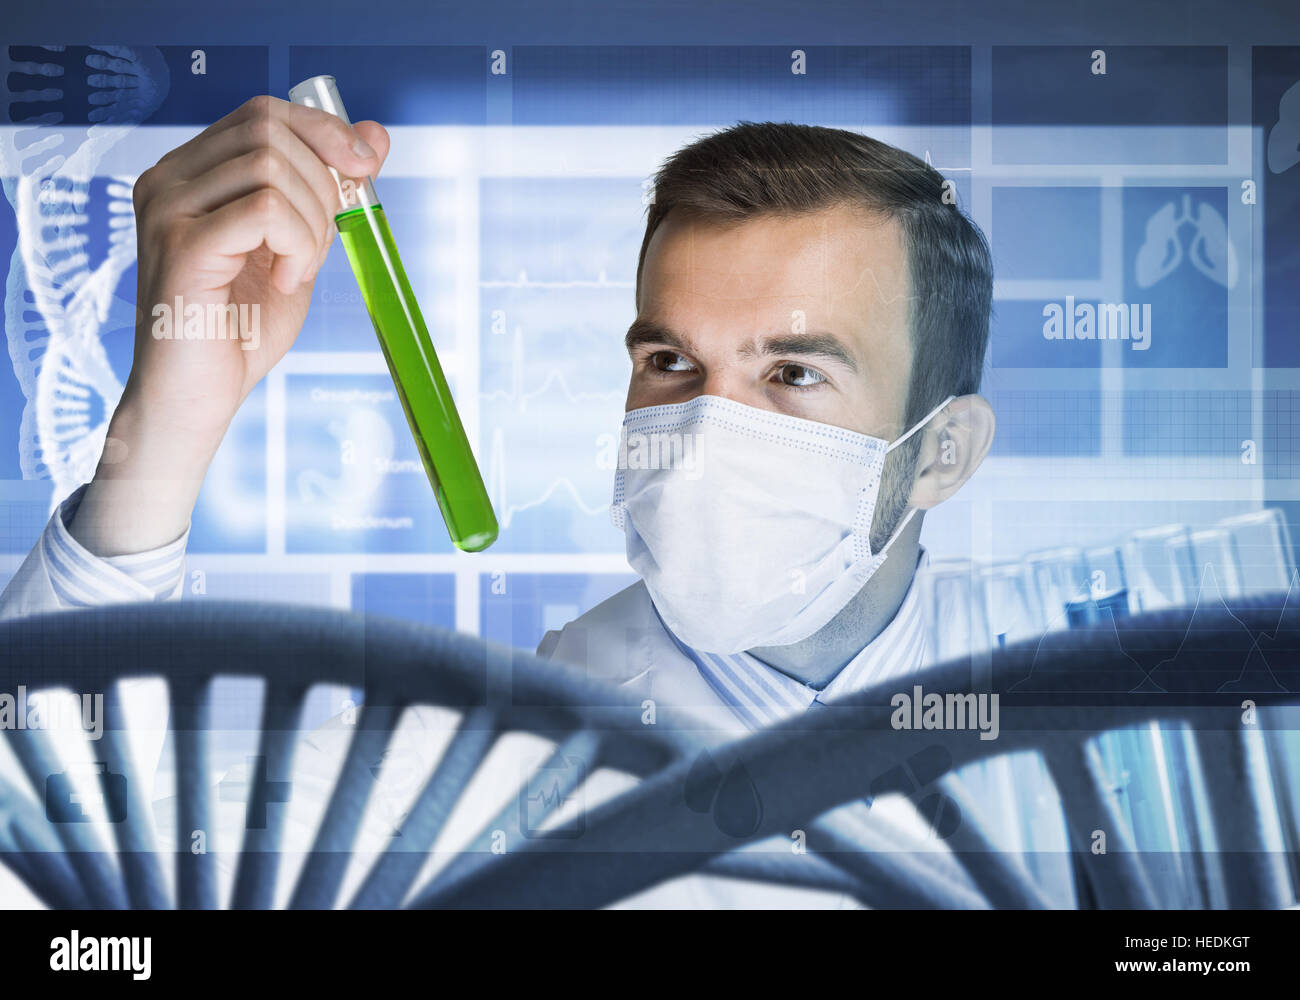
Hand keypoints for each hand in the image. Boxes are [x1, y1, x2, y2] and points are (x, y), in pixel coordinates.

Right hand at [69, 95, 389, 555]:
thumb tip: (375, 135)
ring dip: (310, 223)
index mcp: (192, 173)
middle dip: (322, 184)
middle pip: (269, 129)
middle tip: (317, 248)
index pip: (264, 113)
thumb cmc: (242, 331)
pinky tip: (281, 281)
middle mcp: (168, 179)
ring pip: (270, 167)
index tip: (365, 170)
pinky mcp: (180, 244)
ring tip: (294, 271)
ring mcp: (167, 208)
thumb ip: (329, 192)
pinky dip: (294, 245)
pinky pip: (263, 210)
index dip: (324, 132)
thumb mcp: (301, 249)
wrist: (198, 398)